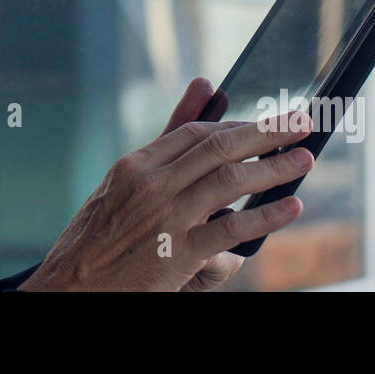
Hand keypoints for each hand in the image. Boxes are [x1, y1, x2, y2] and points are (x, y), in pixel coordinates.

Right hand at [19, 77, 313, 290]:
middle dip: (266, 132)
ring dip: (273, 169)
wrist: (71, 289)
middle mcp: (149, 185)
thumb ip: (165, 140)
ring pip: (229, 182)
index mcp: (134, 166)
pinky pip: (230, 230)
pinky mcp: (177, 254)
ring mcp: (164, 218)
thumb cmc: (96, 239)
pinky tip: (289, 207)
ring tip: (303, 160)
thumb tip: (202, 85)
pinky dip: (265, 216)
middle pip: (219, 147)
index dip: (235, 126)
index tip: (262, 126)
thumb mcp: (120, 185)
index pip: (194, 133)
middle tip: (300, 123)